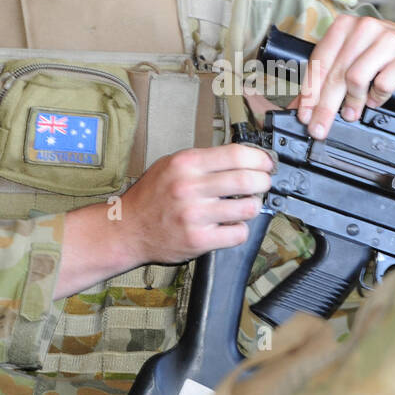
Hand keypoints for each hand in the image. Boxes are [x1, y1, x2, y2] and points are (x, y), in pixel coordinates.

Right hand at [118, 144, 274, 265]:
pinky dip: (240, 229)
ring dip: (253, 206)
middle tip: (263, 183)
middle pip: (247, 180)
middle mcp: (190, 188)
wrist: (127, 228)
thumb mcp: (171, 165)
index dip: (260, 158)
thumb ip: (203, 160)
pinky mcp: (199, 240)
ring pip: (248, 208)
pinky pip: (237, 234)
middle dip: (263, 181)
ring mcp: (195, 216)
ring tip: (246, 205)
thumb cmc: (151, 197)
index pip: (236, 154)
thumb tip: (242, 157)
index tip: (266, 163)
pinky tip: (230, 225)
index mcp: (186, 164)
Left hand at [295, 14, 394, 138]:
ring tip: (353, 112)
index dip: (309, 92)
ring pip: (356, 77)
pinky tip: (377, 100)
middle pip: (335, 73)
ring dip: (352, 101)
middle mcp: (367, 27)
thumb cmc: (388, 61)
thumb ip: (329, 81)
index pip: (319, 61)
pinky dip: (377, 97)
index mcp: (347, 26)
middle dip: (325, 106)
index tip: (304, 115)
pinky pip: (383, 83)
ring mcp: (390, 38)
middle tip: (320, 128)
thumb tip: (303, 107)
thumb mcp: (355, 63)